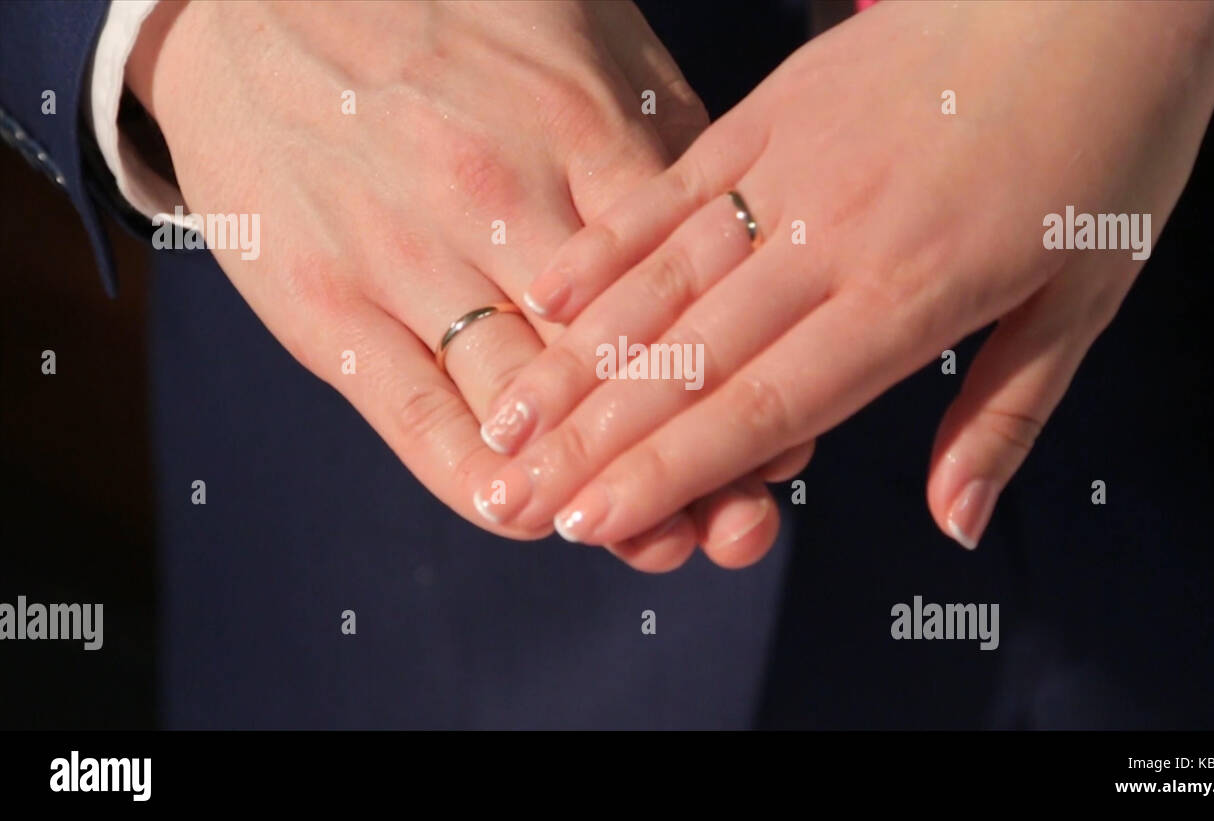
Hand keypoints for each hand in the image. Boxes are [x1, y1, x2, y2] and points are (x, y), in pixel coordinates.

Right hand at [125, 0, 783, 547]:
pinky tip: (521, 515)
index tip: (786, 440)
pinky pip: (414, 411)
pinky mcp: (327, 301)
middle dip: (682, 451)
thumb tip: (733, 235)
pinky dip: (473, 474)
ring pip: (522, 400)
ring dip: (594, 483)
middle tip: (741, 526)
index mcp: (581, 132)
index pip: (682, 281)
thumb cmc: (448, 21)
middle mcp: (499, 200)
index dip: (737, 371)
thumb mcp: (581, 40)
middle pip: (612, 360)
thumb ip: (659, 143)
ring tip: (658, 542)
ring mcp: (408, 256)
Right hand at [471, 0, 1213, 563]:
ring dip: (575, 359)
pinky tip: (545, 297)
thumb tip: (955, 526)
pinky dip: (605, 250)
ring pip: (660, 282)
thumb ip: (1003, 417)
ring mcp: (790, 170)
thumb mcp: (1088, 298)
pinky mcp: (770, 115)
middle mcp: (830, 238)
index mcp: (911, 295)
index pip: (763, 405)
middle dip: (594, 440)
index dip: (670, 470)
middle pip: (689, 357)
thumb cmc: (1104, 140)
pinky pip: (670, 192)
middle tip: (515, 497)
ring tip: (506, 420)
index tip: (594, 520)